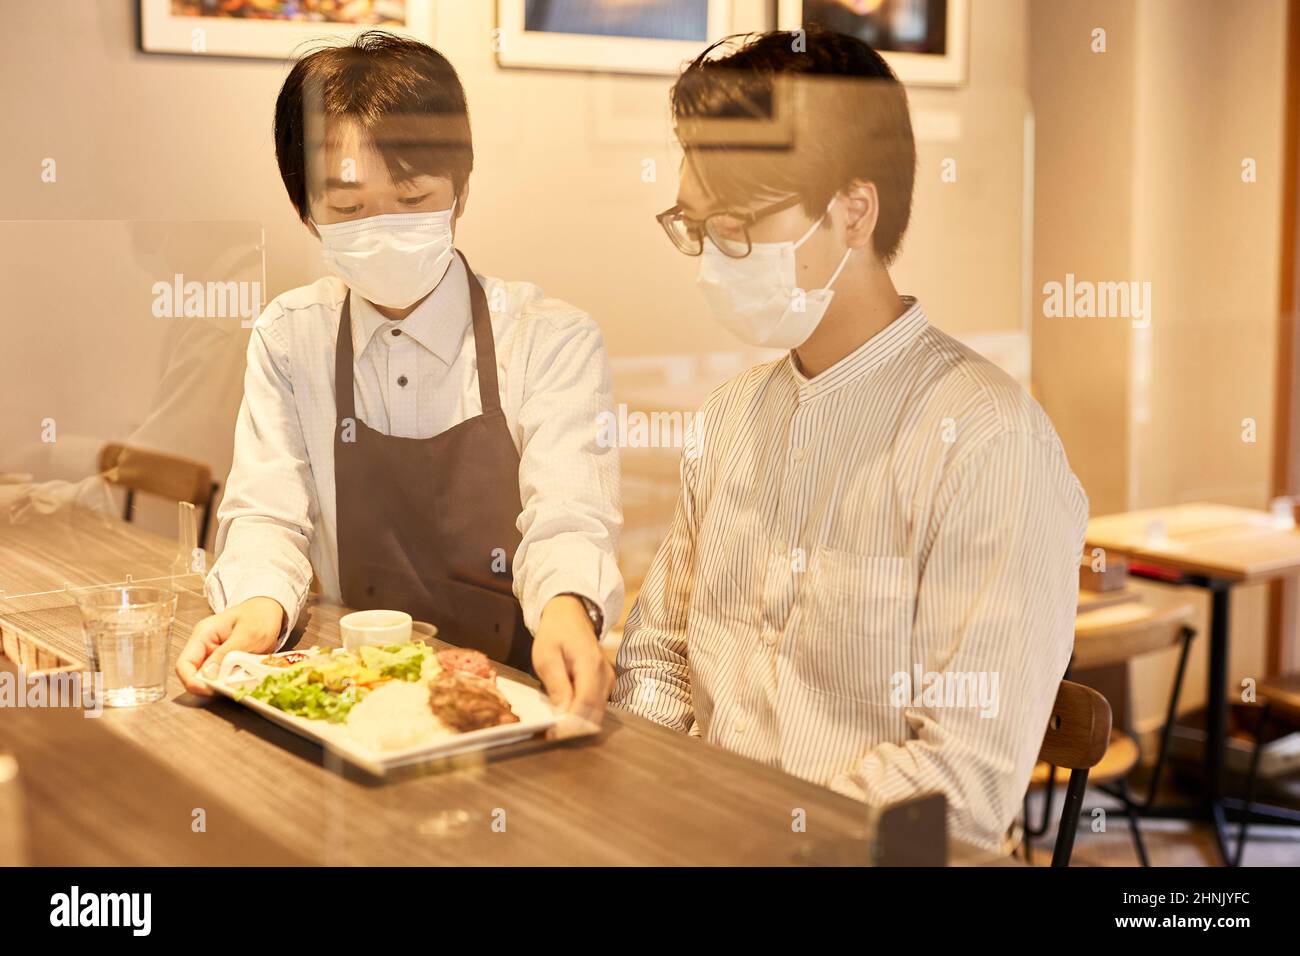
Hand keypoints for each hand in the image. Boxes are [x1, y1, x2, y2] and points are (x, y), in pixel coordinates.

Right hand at [176, 596, 284, 695]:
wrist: (271, 611)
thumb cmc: (260, 615)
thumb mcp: (247, 633)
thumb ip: (227, 652)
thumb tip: (208, 674)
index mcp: (203, 635)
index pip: (184, 664)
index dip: (191, 681)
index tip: (207, 689)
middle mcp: (205, 647)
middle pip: (195, 676)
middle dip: (210, 685)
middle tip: (229, 687)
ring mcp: (215, 657)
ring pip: (210, 681)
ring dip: (224, 685)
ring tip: (242, 679)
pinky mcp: (226, 665)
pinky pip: (224, 680)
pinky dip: (233, 683)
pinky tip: (246, 677)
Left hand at [532, 595, 613, 730]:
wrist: (571, 617)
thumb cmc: (555, 634)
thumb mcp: (546, 656)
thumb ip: (556, 684)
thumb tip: (562, 714)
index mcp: (590, 665)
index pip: (586, 704)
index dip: (570, 724)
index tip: (551, 735)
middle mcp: (606, 675)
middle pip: (594, 714)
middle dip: (573, 730)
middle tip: (548, 736)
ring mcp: (609, 682)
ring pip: (596, 715)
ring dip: (576, 726)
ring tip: (552, 729)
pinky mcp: (606, 687)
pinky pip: (595, 709)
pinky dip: (580, 718)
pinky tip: (563, 719)